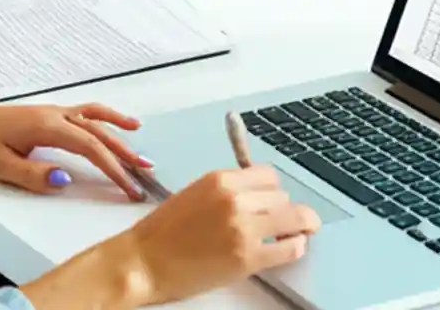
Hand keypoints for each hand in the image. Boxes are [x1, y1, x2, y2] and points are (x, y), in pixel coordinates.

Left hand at [0, 102, 151, 200]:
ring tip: (143, 153)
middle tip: (146, 177)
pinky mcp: (49, 115)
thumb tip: (65, 181)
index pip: (89, 148)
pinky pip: (86, 113)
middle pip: (98, 134)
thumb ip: (33, 175)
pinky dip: (107, 118)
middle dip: (124, 157)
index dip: (113, 168)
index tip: (129, 187)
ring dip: (121, 137)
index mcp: (45, 127)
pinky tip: (122, 124)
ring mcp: (53, 112)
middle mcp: (54, 115)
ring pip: (96, 121)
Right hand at [115, 166, 319, 305]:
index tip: (270, 202)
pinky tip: (286, 249)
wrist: (143, 262)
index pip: (270, 176)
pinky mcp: (248, 258)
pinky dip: (294, 248)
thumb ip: (227, 192)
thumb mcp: (195, 195)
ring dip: (294, 228)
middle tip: (275, 224)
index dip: (272, 192)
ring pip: (296, 219)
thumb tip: (260, 197)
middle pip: (284, 197)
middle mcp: (235, 199)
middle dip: (281, 210)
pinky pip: (292, 248)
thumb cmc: (161, 233)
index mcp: (220, 180)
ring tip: (286, 237)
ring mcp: (243, 228)